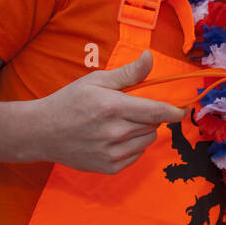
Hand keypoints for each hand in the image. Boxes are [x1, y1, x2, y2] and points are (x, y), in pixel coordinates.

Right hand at [29, 51, 186, 173]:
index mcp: (113, 107)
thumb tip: (150, 56)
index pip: (158, 112)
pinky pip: (136, 156)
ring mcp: (112, 153)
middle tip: (129, 110)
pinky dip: (132, 147)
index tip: (184, 109)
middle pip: (154, 126)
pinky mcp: (109, 167)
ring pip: (147, 141)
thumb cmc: (69, 102)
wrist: (41, 132)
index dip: (175, 111)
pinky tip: (113, 139)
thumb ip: (128, 73)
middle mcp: (115, 132)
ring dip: (142, 132)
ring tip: (120, 124)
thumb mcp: (96, 80)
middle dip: (149, 116)